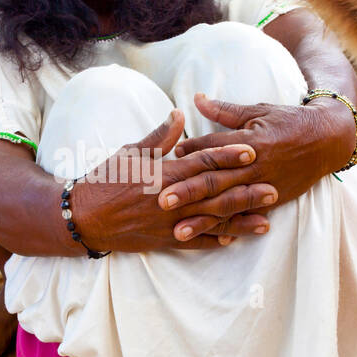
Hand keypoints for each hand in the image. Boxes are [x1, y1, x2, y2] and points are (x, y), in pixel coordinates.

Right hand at [73, 109, 280, 251]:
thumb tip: (180, 114)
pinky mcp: (165, 240)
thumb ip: (159, 136)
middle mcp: (170, 200)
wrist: (84, 218)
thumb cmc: (105, 180)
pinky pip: (195, 242)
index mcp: (163, 174)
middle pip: (215, 194)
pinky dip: (215, 239)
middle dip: (245, 191)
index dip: (228, 155)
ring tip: (265, 218)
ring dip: (239, 219)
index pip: (202, 163)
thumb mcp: (130, 153)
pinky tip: (234, 237)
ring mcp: (169, 223)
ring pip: (211, 221)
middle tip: (273, 187)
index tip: (251, 149)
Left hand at [167, 93, 356, 238]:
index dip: (189, 152)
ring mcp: (264, 186)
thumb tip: (196, 100)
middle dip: (187, 192)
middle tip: (161, 201)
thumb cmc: (289, 121)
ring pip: (228, 205)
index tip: (166, 158)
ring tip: (178, 231)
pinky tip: (214, 240)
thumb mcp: (257, 111)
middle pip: (215, 180)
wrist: (328, 140)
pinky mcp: (273, 199)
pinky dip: (232, 228)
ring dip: (203, 219)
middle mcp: (255, 166)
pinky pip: (249, 216)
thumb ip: (224, 110)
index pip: (213, 148)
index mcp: (249, 141)